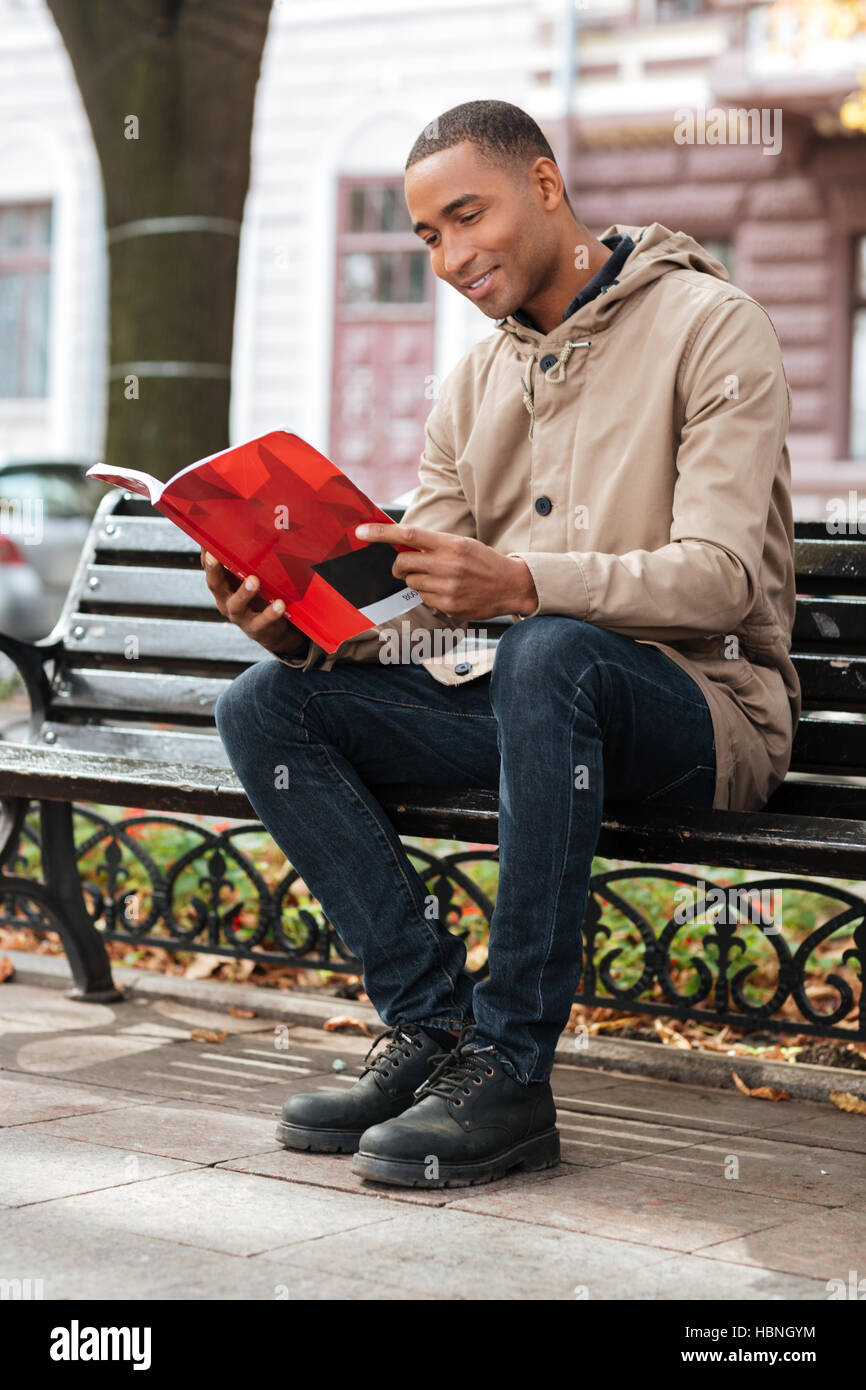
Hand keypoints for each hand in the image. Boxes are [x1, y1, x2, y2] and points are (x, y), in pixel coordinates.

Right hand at [200, 547, 305, 654]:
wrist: (272, 629)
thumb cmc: (260, 593)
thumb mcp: (251, 573)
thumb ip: (247, 554)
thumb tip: (248, 519)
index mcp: (222, 582)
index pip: (209, 565)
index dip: (206, 552)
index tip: (206, 538)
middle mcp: (225, 599)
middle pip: (214, 584)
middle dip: (214, 570)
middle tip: (215, 556)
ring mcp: (240, 615)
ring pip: (236, 604)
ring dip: (244, 592)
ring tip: (253, 580)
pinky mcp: (256, 628)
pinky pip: (262, 621)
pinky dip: (271, 613)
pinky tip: (280, 604)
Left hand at [354, 523, 537, 625]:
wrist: (512, 586)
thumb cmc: (484, 562)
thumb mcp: (462, 545)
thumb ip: (434, 545)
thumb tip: (402, 545)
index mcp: (451, 544)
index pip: (409, 534)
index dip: (381, 533)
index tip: (361, 532)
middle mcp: (448, 565)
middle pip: (402, 564)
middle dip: (399, 566)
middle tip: (408, 566)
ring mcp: (448, 588)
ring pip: (412, 583)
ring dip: (418, 581)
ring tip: (440, 579)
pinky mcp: (449, 606)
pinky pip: (424, 599)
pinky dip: (430, 595)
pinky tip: (448, 592)